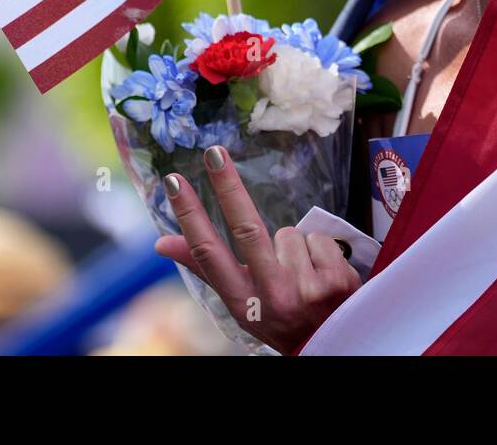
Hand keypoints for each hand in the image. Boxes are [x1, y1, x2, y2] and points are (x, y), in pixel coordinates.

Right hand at [153, 145, 360, 354]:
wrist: (334, 344)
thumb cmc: (280, 317)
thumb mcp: (242, 303)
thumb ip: (207, 268)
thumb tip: (160, 242)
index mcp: (242, 302)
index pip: (208, 253)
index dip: (189, 216)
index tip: (174, 182)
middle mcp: (272, 296)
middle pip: (246, 229)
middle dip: (228, 187)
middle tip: (214, 153)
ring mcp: (306, 288)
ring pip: (288, 233)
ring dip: (292, 246)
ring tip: (300, 273)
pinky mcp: (336, 280)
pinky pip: (318, 238)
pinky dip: (319, 250)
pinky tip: (321, 274)